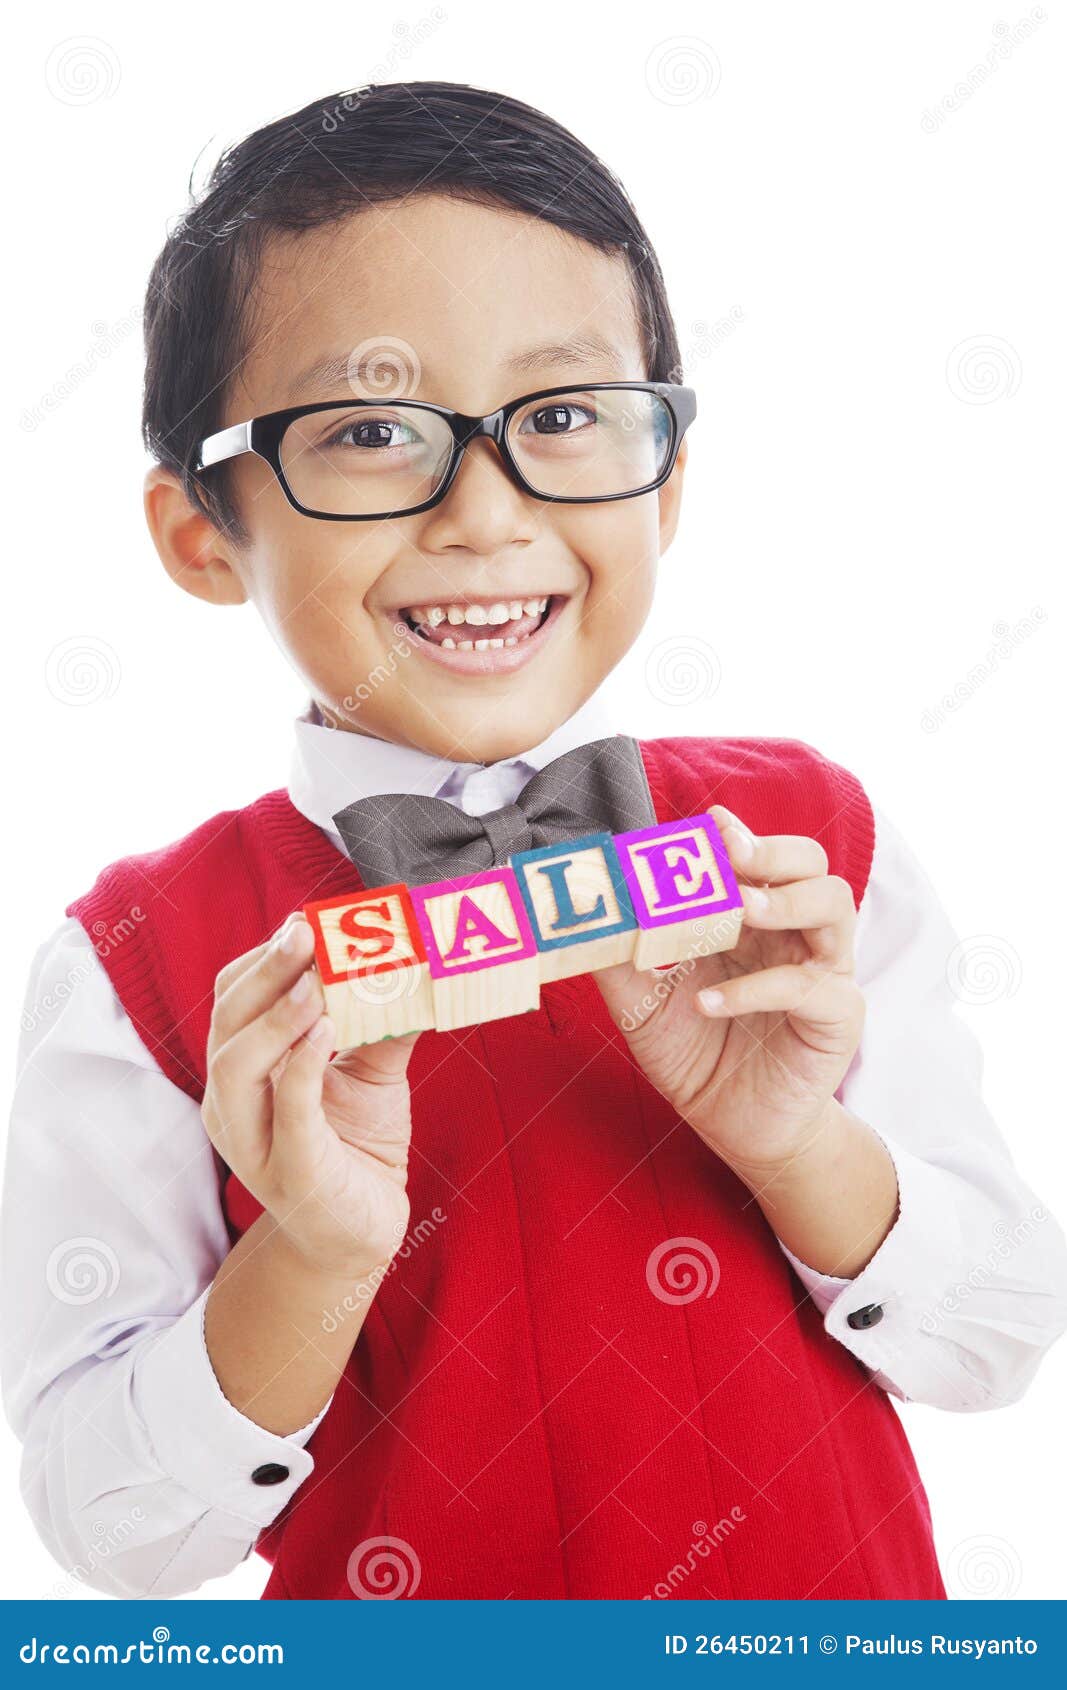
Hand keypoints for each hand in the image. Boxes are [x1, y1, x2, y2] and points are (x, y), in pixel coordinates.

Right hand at [202, 913, 417, 1277]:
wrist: (358, 1235)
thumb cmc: (354, 1148)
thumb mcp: (372, 1074)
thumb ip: (384, 1022)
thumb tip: (419, 963)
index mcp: (242, 1069)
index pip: (234, 996)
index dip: (265, 956)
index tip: (305, 920)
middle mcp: (232, 1102)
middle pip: (227, 1020)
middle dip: (266, 971)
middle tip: (306, 933)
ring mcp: (253, 1141)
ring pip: (236, 1064)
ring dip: (278, 1016)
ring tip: (317, 982)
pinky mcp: (290, 1174)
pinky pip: (286, 1113)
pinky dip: (301, 1068)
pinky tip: (328, 1034)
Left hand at [594, 805, 865, 1179]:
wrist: (733, 1126)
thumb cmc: (696, 1054)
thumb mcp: (642, 1001)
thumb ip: (618, 956)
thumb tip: (580, 914)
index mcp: (753, 917)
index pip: (757, 857)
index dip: (738, 835)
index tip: (710, 822)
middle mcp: (794, 933)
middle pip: (810, 863)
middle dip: (771, 851)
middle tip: (731, 854)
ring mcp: (823, 969)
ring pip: (833, 904)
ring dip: (785, 900)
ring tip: (741, 910)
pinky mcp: (836, 1016)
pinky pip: (808, 987)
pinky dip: (757, 989)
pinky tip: (708, 1002)